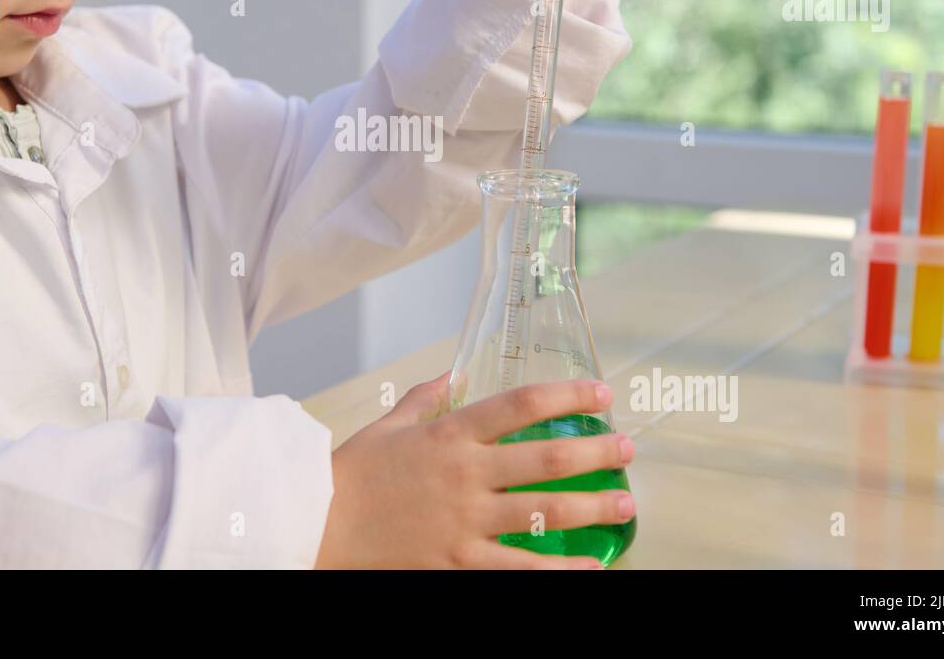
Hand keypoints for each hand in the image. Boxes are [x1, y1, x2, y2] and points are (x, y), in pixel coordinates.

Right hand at [314, 373, 635, 568]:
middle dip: (594, 453)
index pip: (520, 405)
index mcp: (450, 434)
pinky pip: (518, 569)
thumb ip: (426, 397)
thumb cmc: (352, 474)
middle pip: (545, 459)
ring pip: (542, 512)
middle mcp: (465, 474)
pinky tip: (591, 569)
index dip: (566, 396)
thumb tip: (453, 372)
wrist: (316, 523)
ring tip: (625, 504)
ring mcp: (465, 521)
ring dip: (591, 507)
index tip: (601, 394)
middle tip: (628, 450)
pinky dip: (558, 571)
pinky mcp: (458, 562)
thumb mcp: (389, 423)